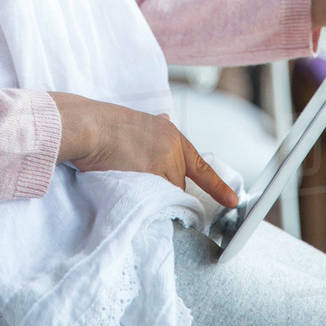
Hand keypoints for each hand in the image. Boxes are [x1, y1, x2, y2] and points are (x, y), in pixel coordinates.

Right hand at [56, 94, 239, 209]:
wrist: (92, 125)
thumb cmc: (105, 126)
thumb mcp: (138, 124)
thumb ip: (154, 136)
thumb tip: (164, 129)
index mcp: (171, 133)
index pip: (200, 166)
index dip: (218, 185)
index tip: (234, 201)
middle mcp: (174, 145)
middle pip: (177, 185)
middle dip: (162, 189)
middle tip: (134, 175)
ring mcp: (166, 160)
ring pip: (167, 195)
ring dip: (153, 196)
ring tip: (127, 175)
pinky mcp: (155, 172)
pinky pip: (157, 200)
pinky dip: (147, 202)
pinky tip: (130, 184)